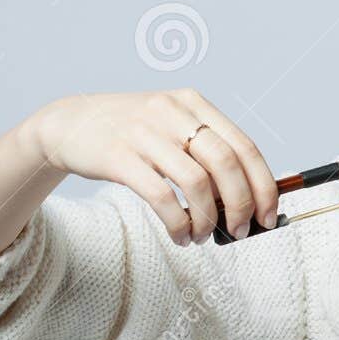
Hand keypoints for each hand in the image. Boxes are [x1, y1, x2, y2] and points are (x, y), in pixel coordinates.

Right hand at [22, 89, 279, 244]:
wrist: (69, 124)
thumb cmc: (131, 134)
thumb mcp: (172, 127)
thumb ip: (207, 153)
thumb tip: (248, 199)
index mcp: (194, 103)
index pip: (245, 146)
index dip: (264, 186)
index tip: (269, 216)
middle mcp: (173, 112)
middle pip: (226, 164)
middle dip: (240, 206)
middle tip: (240, 232)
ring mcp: (144, 132)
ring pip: (196, 183)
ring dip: (207, 219)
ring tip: (204, 236)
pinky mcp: (118, 156)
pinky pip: (161, 197)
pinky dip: (178, 223)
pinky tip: (181, 235)